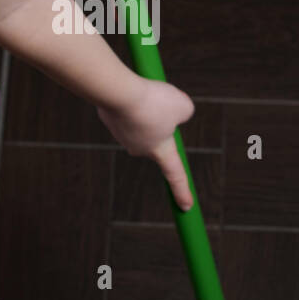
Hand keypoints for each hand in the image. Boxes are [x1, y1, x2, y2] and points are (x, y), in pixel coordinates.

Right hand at [97, 77, 195, 210]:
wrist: (119, 91)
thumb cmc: (153, 101)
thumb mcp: (183, 105)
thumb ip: (185, 113)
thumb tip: (175, 112)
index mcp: (160, 151)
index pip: (175, 175)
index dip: (183, 190)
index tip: (187, 207)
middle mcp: (139, 149)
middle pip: (157, 135)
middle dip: (162, 118)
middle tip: (163, 101)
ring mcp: (122, 135)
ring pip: (143, 118)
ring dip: (147, 105)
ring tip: (145, 95)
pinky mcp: (111, 119)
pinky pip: (129, 108)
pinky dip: (133, 100)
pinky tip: (129, 92)